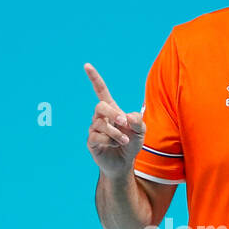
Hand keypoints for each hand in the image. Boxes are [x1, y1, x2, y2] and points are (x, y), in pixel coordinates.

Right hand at [84, 62, 145, 178]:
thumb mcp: (141, 130)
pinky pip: (97, 137)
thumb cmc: (132, 143)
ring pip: (101, 124)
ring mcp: (95, 129)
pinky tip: (115, 146)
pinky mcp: (91, 141)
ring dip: (116, 133)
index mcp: (112, 109)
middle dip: (113, 114)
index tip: (87, 65)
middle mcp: (100, 117)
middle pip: (100, 106)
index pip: (101, 90)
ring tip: (124, 141)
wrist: (125, 163)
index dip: (94, 78)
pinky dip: (110, 142)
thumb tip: (127, 117)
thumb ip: (138, 120)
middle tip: (124, 122)